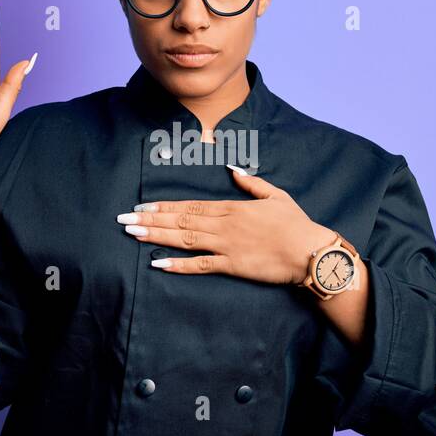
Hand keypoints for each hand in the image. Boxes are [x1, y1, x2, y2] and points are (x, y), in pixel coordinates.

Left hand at [116, 167, 336, 285]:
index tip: (142, 206)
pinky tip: (158, 262)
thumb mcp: (275, 195)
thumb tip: (234, 169)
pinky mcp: (233, 266)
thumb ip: (252, 183)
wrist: (310, 251)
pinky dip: (178, 265)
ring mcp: (226, 245)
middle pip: (180, 221)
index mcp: (232, 207)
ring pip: (184, 240)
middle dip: (150, 219)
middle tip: (124, 220)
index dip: (164, 207)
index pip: (190, 206)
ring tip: (133, 234)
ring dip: (157, 236)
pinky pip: (200, 266)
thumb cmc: (296, 224)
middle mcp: (224, 225)